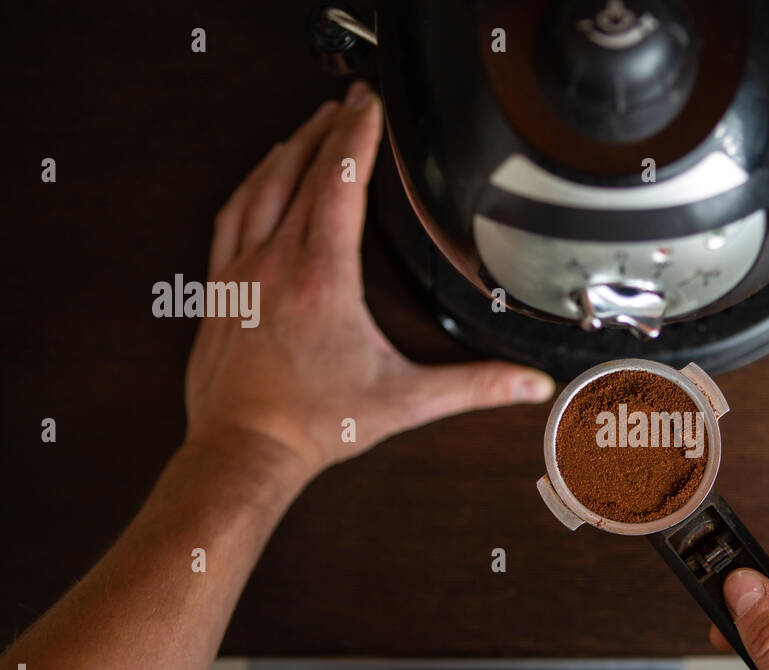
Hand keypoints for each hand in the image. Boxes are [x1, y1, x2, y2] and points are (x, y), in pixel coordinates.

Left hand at [186, 81, 553, 484]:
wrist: (243, 449)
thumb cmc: (315, 424)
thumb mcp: (404, 402)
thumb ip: (473, 387)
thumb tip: (528, 385)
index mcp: (322, 278)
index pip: (340, 182)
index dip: (358, 136)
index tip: (371, 104)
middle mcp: (276, 262)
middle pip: (300, 169)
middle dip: (328, 128)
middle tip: (351, 101)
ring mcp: (241, 270)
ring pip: (260, 185)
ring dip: (288, 148)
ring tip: (312, 124)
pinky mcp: (221, 286)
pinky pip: (231, 215)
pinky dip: (251, 184)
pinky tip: (263, 177)